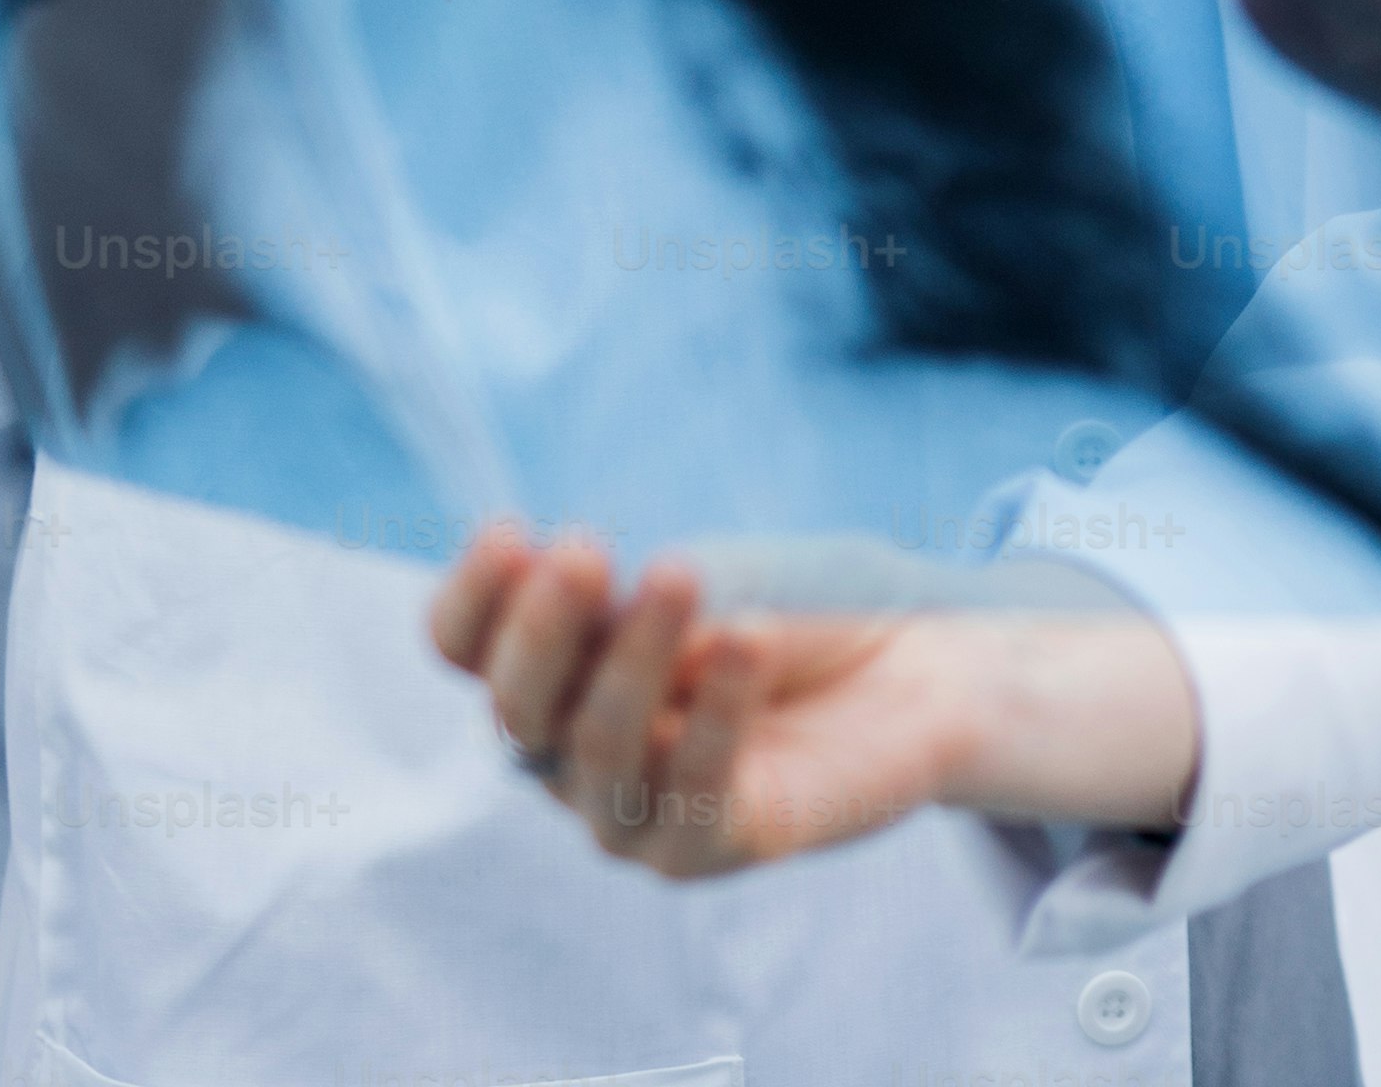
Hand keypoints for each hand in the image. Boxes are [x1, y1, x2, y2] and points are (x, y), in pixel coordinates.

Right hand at [427, 525, 1201, 873]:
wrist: (916, 661)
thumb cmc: (795, 604)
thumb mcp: (716, 577)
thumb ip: (648, 601)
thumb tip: (603, 620)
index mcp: (551, 670)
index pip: (464, 645)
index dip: (473, 598)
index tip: (509, 531)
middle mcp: (569, 751)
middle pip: (515, 705)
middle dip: (542, 628)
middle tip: (582, 550)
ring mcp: (630, 812)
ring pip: (597, 749)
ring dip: (635, 660)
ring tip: (678, 574)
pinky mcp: (708, 849)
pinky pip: (692, 796)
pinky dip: (716, 717)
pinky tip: (744, 644)